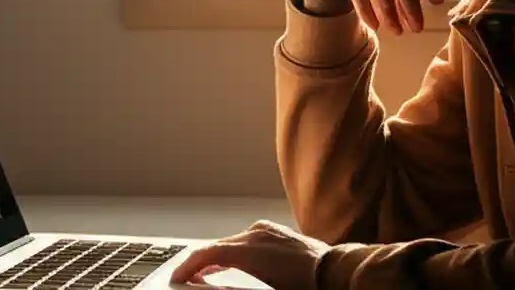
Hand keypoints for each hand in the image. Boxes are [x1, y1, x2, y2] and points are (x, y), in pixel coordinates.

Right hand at [170, 220, 330, 289]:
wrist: (337, 273)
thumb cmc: (305, 286)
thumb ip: (232, 287)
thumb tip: (211, 285)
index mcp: (248, 249)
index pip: (206, 254)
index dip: (187, 266)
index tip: (177, 277)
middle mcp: (254, 234)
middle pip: (216, 247)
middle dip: (200, 263)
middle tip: (187, 278)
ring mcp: (266, 230)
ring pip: (232, 242)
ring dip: (218, 258)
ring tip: (207, 274)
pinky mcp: (277, 231)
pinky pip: (247, 239)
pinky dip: (235, 251)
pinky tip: (234, 263)